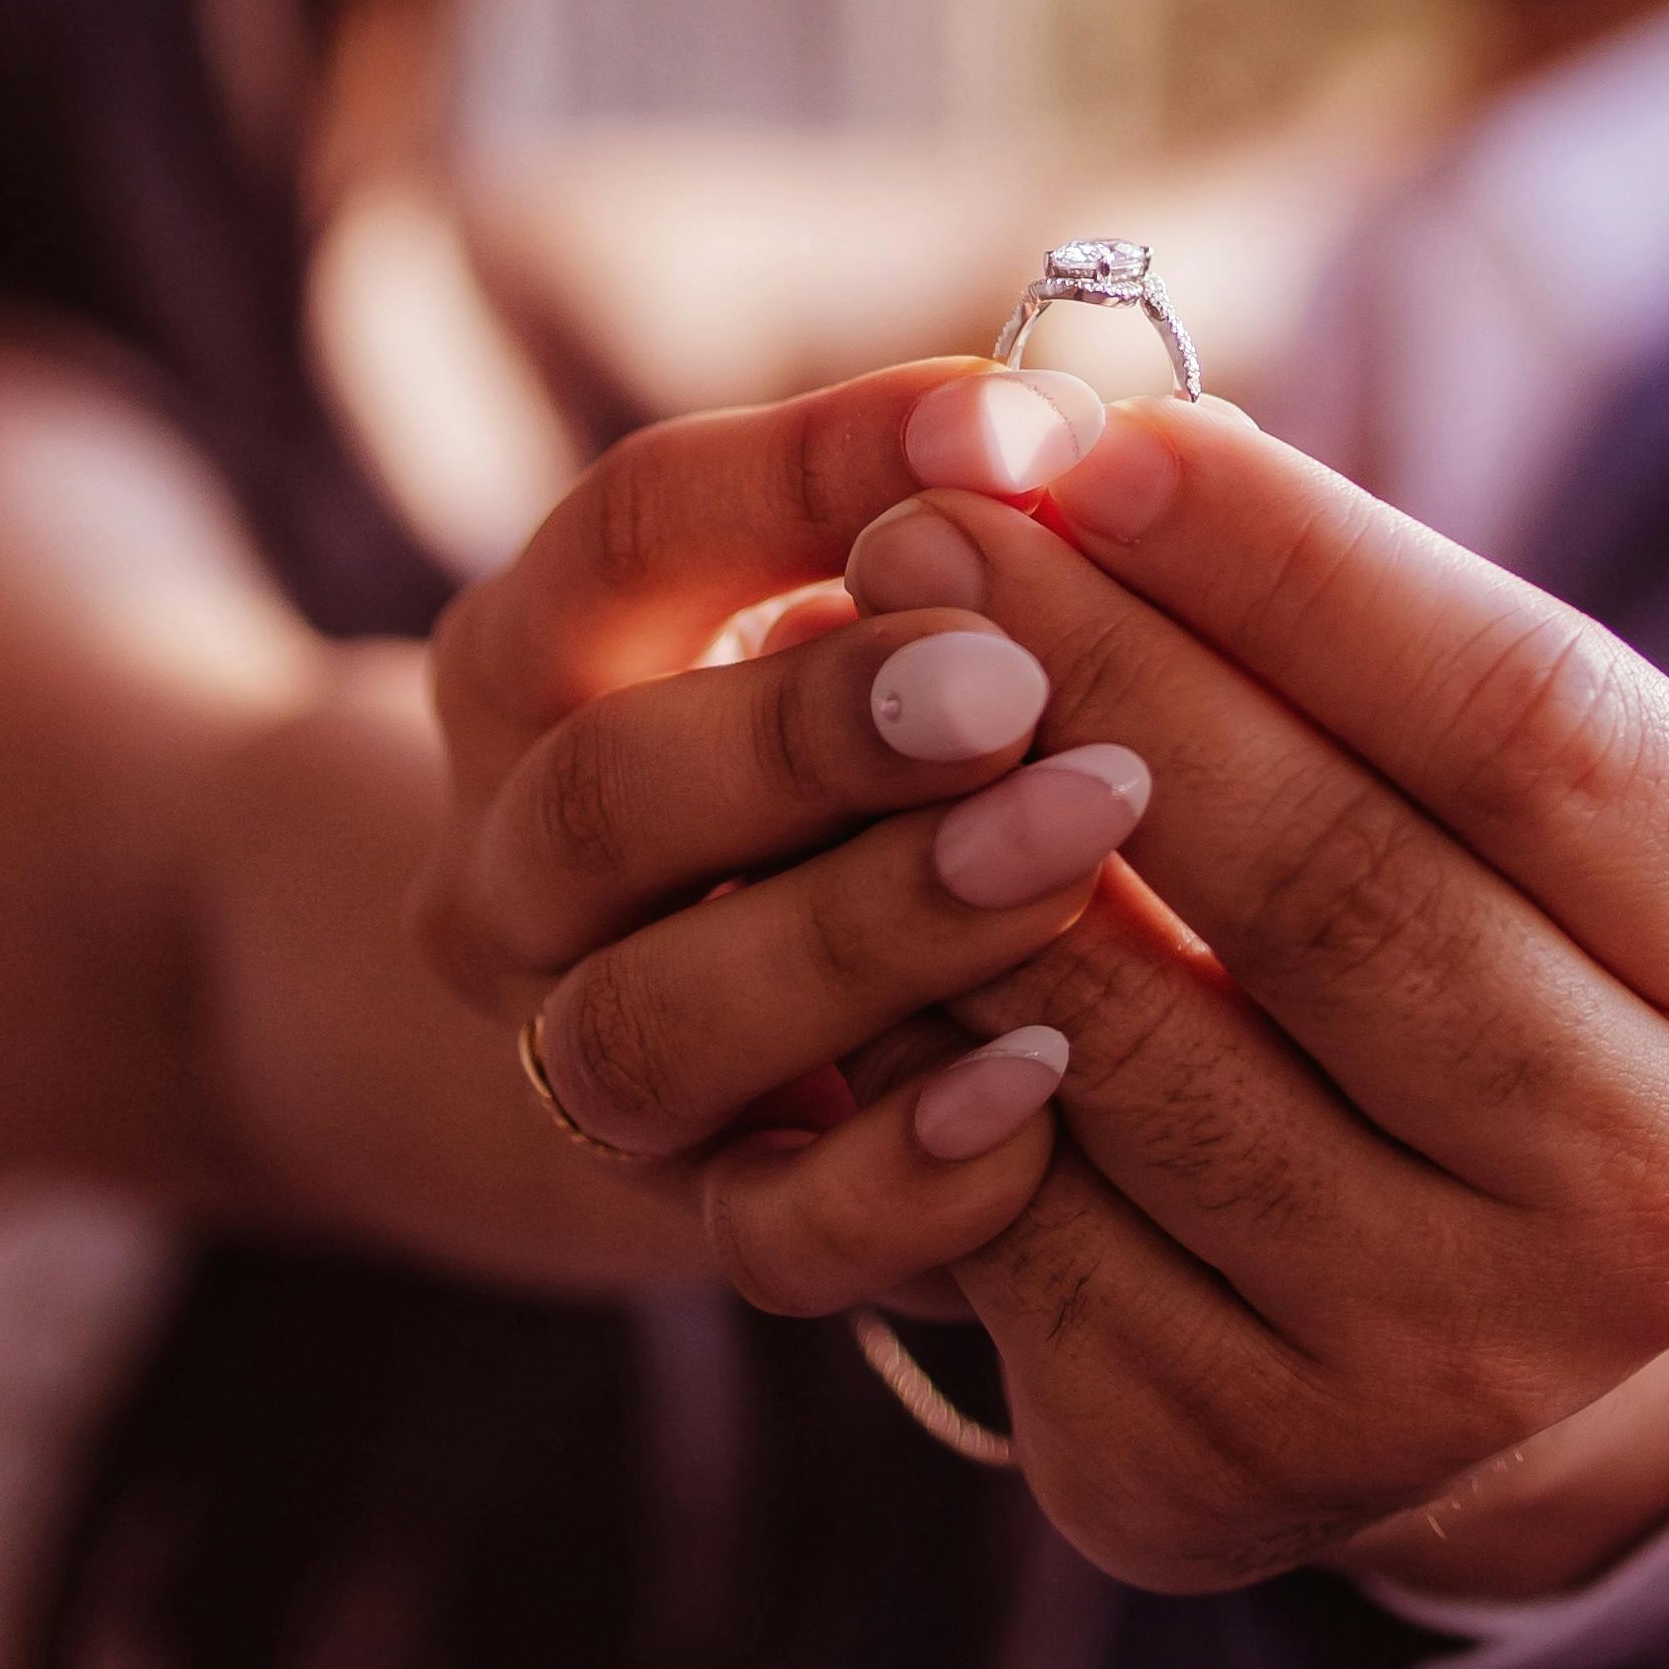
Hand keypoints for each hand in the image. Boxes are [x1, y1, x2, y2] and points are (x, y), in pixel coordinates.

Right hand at [415, 363, 1144, 1312]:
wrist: (681, 1029)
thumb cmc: (833, 752)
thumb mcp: (854, 612)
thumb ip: (972, 539)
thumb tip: (1147, 443)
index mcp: (543, 657)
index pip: (640, 527)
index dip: (825, 466)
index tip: (1030, 434)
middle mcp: (521, 865)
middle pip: (602, 791)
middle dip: (815, 731)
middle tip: (1012, 683)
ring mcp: (588, 1062)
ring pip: (653, 1021)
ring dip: (870, 928)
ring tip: (1069, 850)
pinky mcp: (699, 1225)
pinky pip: (765, 1233)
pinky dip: (900, 1171)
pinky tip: (1043, 1087)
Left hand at [436, 368, 1668, 1597]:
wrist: (1492, 1314)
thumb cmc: (1477, 935)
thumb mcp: (1496, 776)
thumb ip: (1334, 623)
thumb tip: (1069, 434)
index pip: (1523, 716)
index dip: (1292, 566)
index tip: (1091, 436)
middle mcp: (1653, 1192)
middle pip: (1337, 888)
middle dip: (1099, 678)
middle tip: (922, 532)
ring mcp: (1450, 1363)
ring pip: (1146, 1064)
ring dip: (960, 858)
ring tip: (854, 686)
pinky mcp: (1233, 1470)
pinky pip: (1022, 1225)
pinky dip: (914, 1054)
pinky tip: (843, 921)